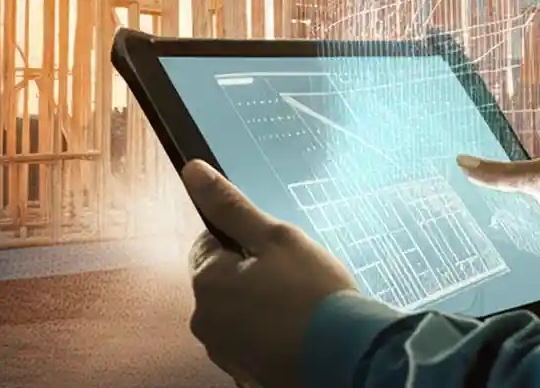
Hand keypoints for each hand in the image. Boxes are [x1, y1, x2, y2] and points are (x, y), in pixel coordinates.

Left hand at [183, 160, 357, 387]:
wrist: (347, 357)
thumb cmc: (314, 293)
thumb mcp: (277, 237)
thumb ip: (231, 206)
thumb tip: (192, 171)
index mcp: (208, 281)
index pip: (209, 244)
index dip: (243, 241)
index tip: (276, 252)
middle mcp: (204, 321)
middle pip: (221, 281)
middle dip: (250, 275)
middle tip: (292, 278)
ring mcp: (223, 352)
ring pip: (236, 313)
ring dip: (258, 307)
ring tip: (298, 307)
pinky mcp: (243, 373)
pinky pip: (249, 343)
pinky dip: (267, 336)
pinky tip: (295, 333)